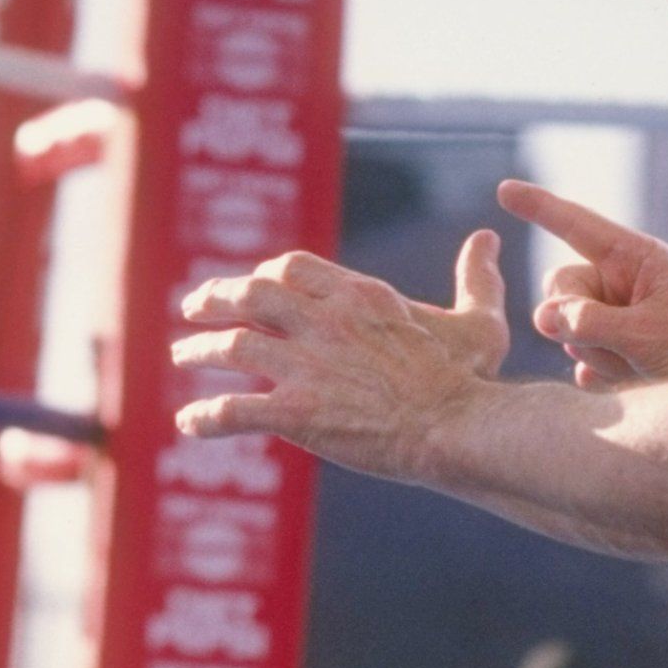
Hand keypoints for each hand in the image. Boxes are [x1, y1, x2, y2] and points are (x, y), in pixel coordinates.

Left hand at [170, 234, 506, 482]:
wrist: (456, 429)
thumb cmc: (469, 381)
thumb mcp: (478, 322)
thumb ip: (477, 278)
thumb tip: (487, 238)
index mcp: (359, 295)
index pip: (290, 268)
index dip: (262, 274)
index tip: (249, 287)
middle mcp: (324, 322)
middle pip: (250, 295)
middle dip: (214, 298)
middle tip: (193, 308)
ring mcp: (306, 366)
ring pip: (232, 347)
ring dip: (199, 350)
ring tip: (180, 356)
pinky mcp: (297, 413)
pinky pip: (233, 411)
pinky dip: (204, 417)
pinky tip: (188, 423)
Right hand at [501, 180, 667, 389]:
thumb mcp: (648, 334)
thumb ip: (592, 322)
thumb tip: (544, 316)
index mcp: (635, 259)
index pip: (577, 226)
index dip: (540, 207)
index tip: (505, 190)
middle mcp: (620, 282)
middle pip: (558, 285)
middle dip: (573, 316)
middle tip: (614, 340)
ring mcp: (613, 316)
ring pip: (563, 327)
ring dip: (592, 351)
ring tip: (639, 362)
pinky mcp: (611, 350)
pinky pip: (577, 357)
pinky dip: (597, 372)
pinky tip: (630, 377)